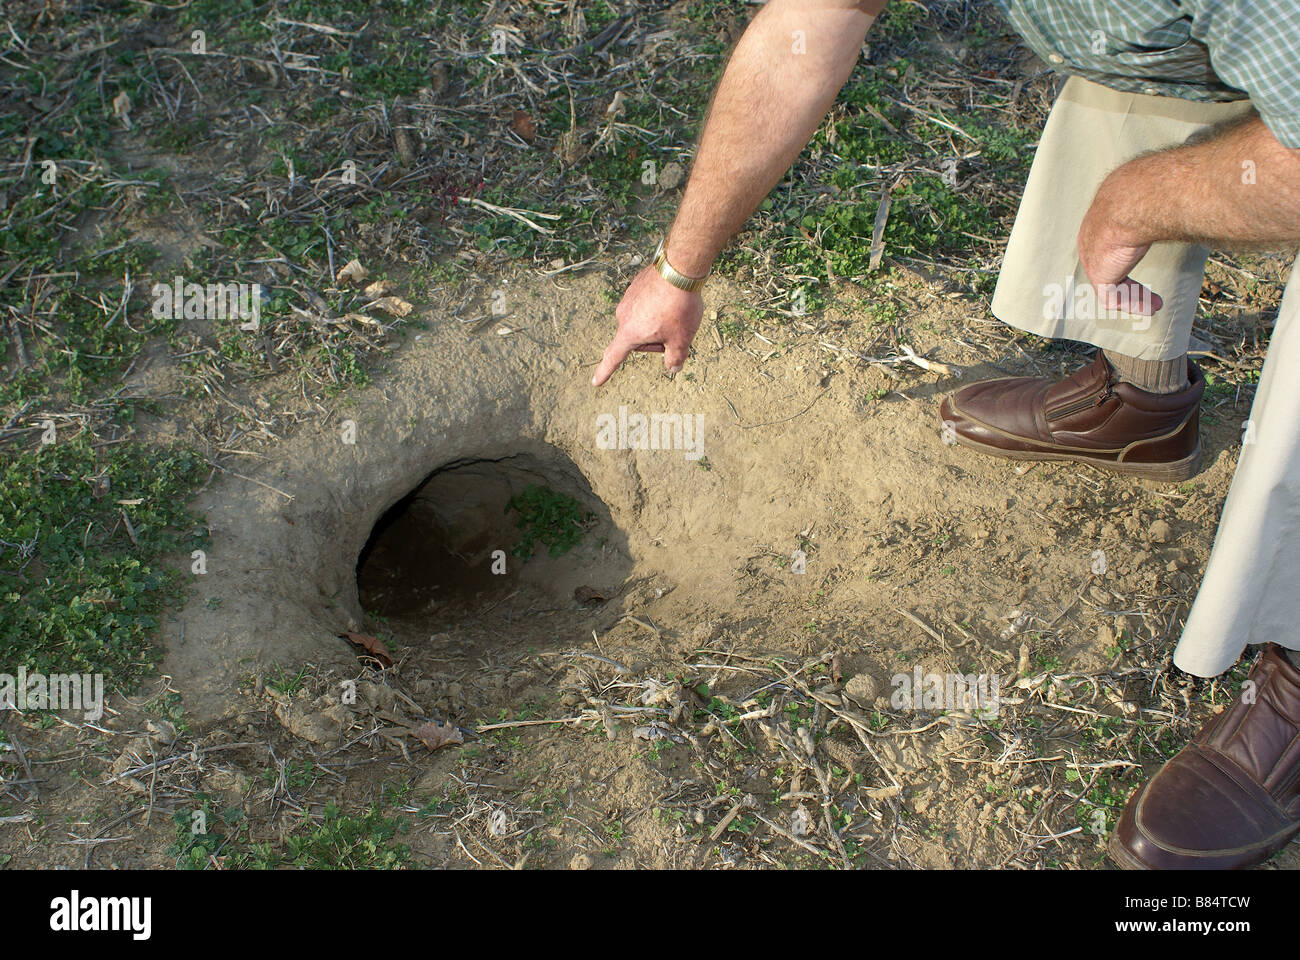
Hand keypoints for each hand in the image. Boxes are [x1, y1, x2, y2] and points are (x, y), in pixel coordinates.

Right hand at [590, 265, 703, 385]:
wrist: (679, 269)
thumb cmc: (678, 307)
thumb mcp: (682, 339)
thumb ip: (675, 358)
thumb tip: (672, 368)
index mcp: (630, 332)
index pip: (614, 358)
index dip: (605, 372)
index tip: (595, 382)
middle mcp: (623, 316)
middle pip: (636, 340)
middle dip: (653, 341)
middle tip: (674, 332)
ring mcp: (628, 299)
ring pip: (642, 322)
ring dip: (656, 323)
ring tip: (674, 312)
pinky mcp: (636, 287)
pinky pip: (645, 305)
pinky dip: (657, 308)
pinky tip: (671, 300)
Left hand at [1077, 183, 1161, 315]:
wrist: (1134, 197)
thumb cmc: (1146, 189)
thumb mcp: (1147, 199)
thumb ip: (1156, 207)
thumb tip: (1181, 200)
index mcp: (1100, 222)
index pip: (1109, 248)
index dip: (1125, 260)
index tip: (1139, 267)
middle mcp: (1091, 242)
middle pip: (1110, 270)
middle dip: (1129, 286)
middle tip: (1149, 295)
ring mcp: (1093, 259)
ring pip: (1112, 286)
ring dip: (1134, 297)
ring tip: (1153, 305)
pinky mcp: (1100, 274)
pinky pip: (1113, 296)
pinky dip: (1132, 303)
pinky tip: (1150, 307)